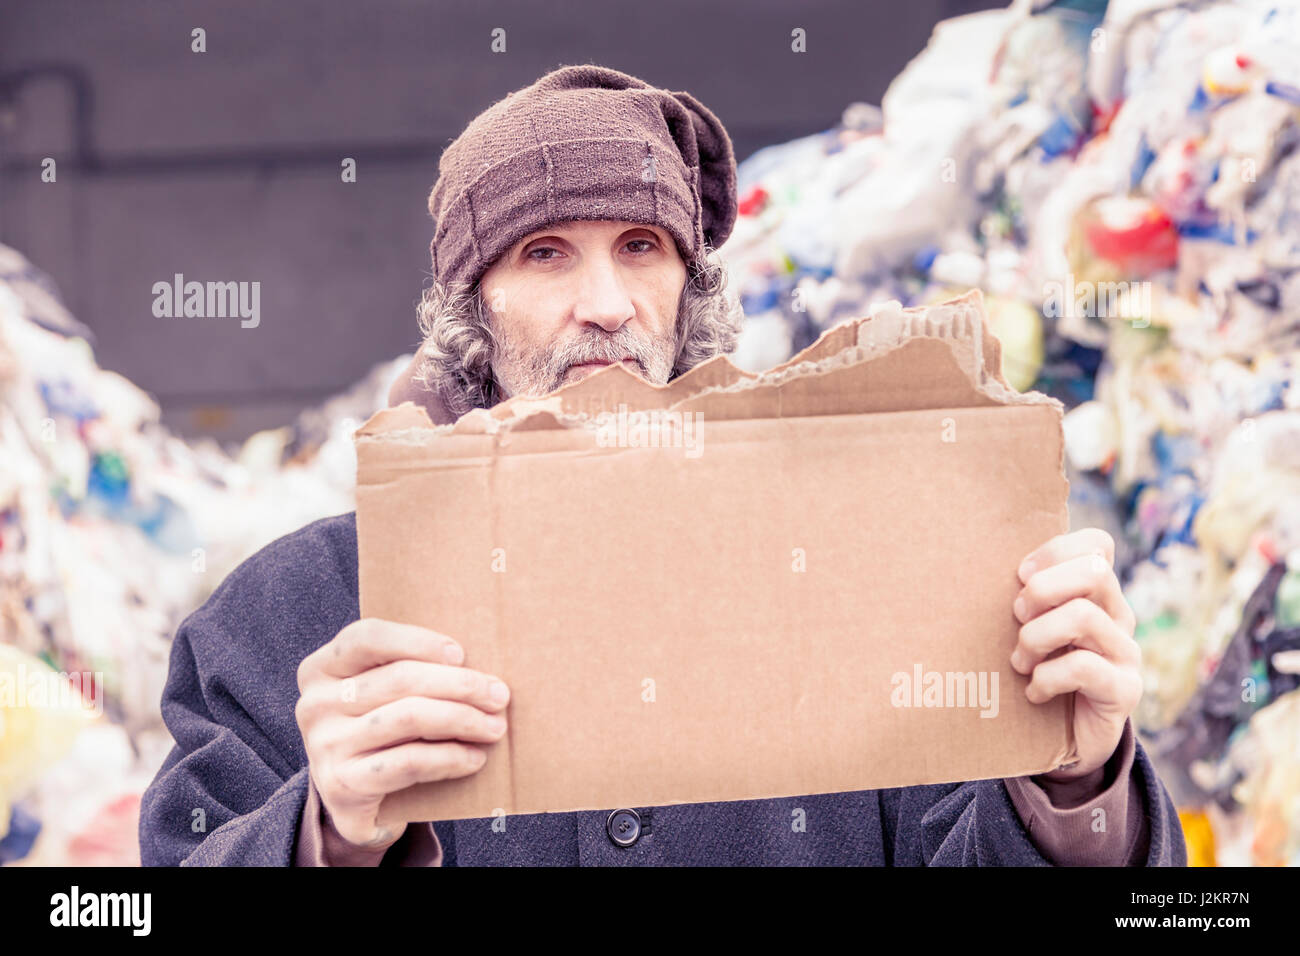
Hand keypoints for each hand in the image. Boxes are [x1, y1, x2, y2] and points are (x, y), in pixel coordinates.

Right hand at [295, 618, 509, 851]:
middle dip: (459, 685)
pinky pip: (408, 762)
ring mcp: (325, 745)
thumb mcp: (381, 694)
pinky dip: (449, 758)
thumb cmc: (381, 730)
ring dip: (463, 720)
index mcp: (321, 668)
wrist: (355, 800)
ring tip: (495, 727)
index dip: (418, 640)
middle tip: (499, 695)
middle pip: (399, 679)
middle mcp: (314, 704)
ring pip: (409, 718)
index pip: (367, 637)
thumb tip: (478, 660)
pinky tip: (474, 758)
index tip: (461, 654)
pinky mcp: (341, 785)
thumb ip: (409, 669)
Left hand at [1010, 529, 1140, 783]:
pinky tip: (1033, 693)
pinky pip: (1083, 667)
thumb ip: (1022, 600)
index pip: (1097, 544)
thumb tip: (977, 570)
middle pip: (1093, 570)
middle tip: (1016, 617)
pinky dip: (1046, 678)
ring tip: (1018, 662)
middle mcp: (1118, 616)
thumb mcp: (1030, 628)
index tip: (1020, 574)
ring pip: (1082, 616)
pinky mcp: (1125, 689)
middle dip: (1042, 590)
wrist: (1069, 740)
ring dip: (1036, 638)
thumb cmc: (1038, 671)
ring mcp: (1126, 651)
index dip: (1056, 550)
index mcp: (1097, 594)